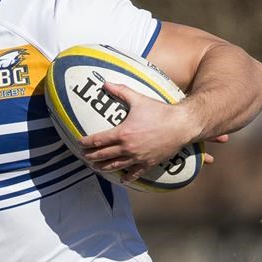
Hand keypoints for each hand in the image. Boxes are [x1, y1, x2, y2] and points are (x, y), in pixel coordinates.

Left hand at [76, 85, 203, 180]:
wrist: (181, 125)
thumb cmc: (160, 111)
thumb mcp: (138, 99)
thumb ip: (120, 91)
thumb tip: (105, 83)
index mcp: (123, 133)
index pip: (98, 140)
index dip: (87, 142)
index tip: (79, 143)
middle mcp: (128, 148)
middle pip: (103, 155)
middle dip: (91, 156)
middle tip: (84, 157)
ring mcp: (138, 157)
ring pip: (116, 166)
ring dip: (103, 167)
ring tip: (96, 167)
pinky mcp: (148, 163)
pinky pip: (134, 173)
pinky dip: (127, 177)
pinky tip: (122, 179)